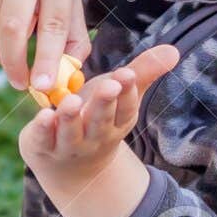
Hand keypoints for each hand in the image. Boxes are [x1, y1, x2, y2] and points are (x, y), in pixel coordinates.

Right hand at [0, 0, 90, 91]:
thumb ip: (73, 28)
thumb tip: (73, 72)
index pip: (54, 23)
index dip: (50, 58)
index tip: (45, 86)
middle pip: (14, 27)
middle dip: (16, 62)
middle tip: (21, 84)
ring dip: (4, 51)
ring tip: (16, 57)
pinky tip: (3, 40)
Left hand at [20, 44, 179, 182]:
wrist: (70, 166)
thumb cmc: (96, 117)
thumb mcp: (119, 95)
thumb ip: (142, 73)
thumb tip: (173, 50)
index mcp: (118, 121)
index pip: (126, 106)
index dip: (127, 91)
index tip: (127, 73)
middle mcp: (96, 135)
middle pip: (102, 120)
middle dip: (105, 103)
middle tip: (109, 85)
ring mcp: (69, 144)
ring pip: (71, 131)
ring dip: (71, 117)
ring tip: (71, 101)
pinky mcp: (43, 146)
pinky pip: (43, 139)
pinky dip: (43, 129)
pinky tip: (42, 116)